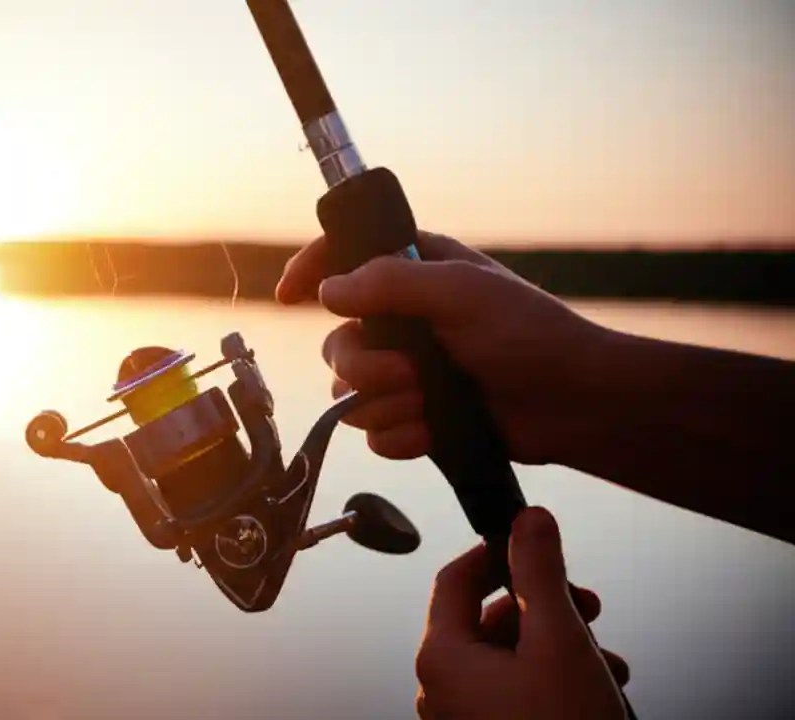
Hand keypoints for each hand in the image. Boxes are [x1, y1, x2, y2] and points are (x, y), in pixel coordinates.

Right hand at [276, 231, 609, 465]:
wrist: (572, 405)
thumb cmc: (531, 335)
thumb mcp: (461, 291)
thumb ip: (391, 283)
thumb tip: (328, 292)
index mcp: (414, 272)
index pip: (343, 260)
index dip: (310, 272)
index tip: (290, 294)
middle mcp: (402, 322)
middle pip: (335, 343)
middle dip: (363, 367)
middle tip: (409, 373)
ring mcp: (406, 372)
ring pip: (348, 393)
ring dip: (386, 404)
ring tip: (429, 404)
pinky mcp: (415, 417)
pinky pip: (373, 432)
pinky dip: (399, 436)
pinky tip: (432, 432)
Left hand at [414, 507, 629, 719]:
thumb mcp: (559, 639)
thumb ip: (541, 571)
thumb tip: (529, 520)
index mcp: (442, 657)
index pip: (453, 579)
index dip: (494, 552)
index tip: (529, 543)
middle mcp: (441, 689)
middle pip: (484, 619)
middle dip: (542, 606)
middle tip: (584, 604)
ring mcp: (463, 718)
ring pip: (506, 657)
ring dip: (557, 644)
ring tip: (604, 655)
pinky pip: (512, 691)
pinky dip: (551, 678)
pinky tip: (597, 685)